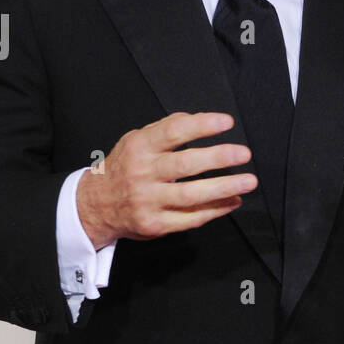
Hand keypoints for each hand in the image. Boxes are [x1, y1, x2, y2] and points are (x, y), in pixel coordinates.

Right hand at [76, 111, 255, 247]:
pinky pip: (190, 218)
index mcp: (139, 147)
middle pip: (185, 164)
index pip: (173, 131)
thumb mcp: (136, 140)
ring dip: (223, 187)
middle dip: (218, 158)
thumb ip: (166, 129)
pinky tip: (232, 201)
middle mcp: (142, 174)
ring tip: (247, 181)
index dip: (202, 125)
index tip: (226, 123)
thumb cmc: (124, 168)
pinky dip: (215, 210)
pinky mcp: (155, 224)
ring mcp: (148, 201)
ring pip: (191, 195)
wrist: (95, 205)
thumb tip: (201, 119)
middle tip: (243, 153)